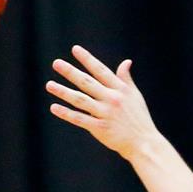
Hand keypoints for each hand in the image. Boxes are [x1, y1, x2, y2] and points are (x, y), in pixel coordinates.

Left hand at [45, 45, 157, 159]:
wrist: (143, 142)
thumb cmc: (138, 118)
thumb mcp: (134, 95)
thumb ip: (126, 79)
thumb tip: (126, 61)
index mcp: (120, 89)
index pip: (101, 71)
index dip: (87, 59)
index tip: (75, 49)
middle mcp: (112, 99)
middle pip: (87, 83)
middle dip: (71, 72)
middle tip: (56, 63)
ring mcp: (105, 113)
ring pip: (80, 100)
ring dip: (63, 92)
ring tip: (49, 85)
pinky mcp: (100, 128)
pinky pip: (80, 119)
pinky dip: (66, 113)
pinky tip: (54, 107)